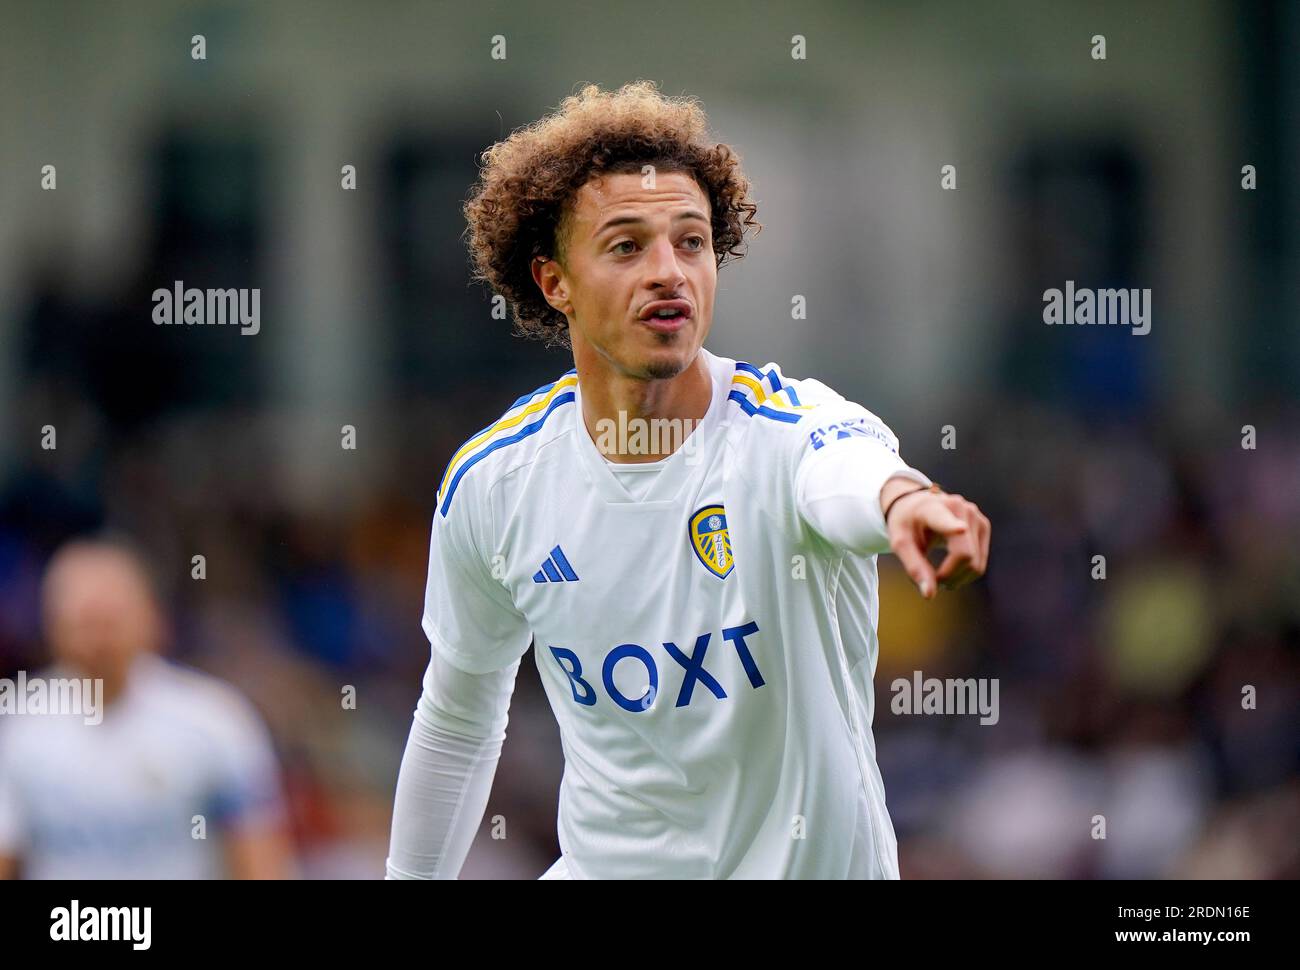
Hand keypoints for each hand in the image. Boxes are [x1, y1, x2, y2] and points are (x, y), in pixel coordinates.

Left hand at [881, 479, 989, 598]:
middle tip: (929, 580)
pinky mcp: (984, 526)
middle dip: (948, 576)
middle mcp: (960, 509)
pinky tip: (950, 567)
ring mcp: (976, 516)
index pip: (943, 520)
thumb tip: (930, 595)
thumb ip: (914, 567)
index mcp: (933, 509)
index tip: (960, 529)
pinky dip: (966, 573)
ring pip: (976, 563)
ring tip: (937, 574)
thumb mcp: (900, 544)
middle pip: (965, 556)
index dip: (953, 527)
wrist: (917, 505)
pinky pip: (980, 562)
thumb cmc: (906, 525)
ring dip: (957, 578)